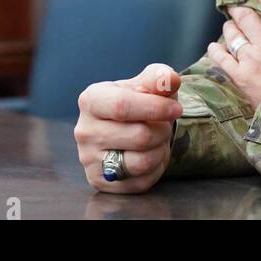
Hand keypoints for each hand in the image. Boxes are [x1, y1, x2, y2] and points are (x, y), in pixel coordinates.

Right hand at [74, 63, 181, 193]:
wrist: (127, 127)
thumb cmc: (138, 102)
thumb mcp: (148, 84)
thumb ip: (160, 78)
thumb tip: (170, 80)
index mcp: (91, 100)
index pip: (122, 106)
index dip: (155, 108)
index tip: (176, 108)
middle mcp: (85, 131)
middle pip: (139, 136)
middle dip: (162, 130)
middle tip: (164, 124)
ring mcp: (89, 159)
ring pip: (141, 162)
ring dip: (160, 150)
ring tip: (158, 139)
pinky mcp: (100, 180)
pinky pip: (140, 181)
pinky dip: (155, 168)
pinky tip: (150, 154)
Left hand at [207, 0, 260, 108]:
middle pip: (246, 16)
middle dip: (239, 10)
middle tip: (237, 8)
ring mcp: (253, 60)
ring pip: (232, 34)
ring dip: (230, 28)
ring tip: (230, 26)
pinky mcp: (241, 78)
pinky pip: (221, 58)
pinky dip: (216, 50)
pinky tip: (214, 47)